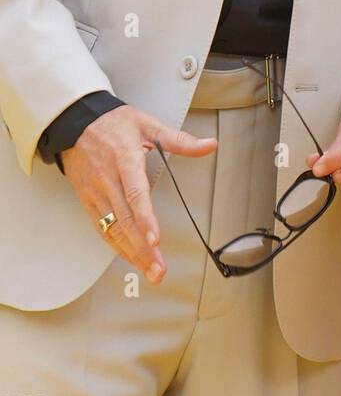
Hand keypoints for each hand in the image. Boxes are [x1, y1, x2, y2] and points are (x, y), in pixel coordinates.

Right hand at [60, 105, 216, 283]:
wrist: (75, 123)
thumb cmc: (114, 123)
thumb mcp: (148, 124)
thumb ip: (180, 139)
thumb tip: (209, 145)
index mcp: (125, 159)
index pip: (135, 193)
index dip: (145, 218)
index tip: (155, 239)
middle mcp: (108, 180)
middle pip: (124, 220)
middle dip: (142, 249)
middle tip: (158, 270)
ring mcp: (95, 193)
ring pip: (113, 229)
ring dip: (131, 253)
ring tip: (150, 272)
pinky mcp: (87, 201)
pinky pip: (102, 228)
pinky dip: (116, 246)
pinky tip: (130, 258)